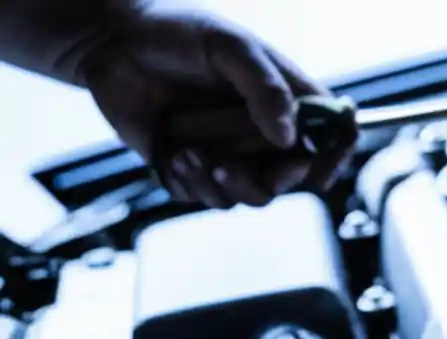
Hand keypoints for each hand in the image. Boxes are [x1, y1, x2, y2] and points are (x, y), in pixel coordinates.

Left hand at [80, 10, 351, 207]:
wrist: (112, 41)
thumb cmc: (176, 30)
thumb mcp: (229, 46)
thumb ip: (264, 87)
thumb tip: (289, 138)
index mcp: (287, 99)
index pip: (333, 136)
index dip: (332, 159)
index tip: (314, 174)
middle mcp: (264, 130)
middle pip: (291, 178)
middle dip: (266, 182)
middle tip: (231, 166)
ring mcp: (231, 151)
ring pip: (251, 195)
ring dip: (222, 184)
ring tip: (189, 153)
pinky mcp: (194, 168)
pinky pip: (205, 197)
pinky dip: (190, 182)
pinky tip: (172, 152)